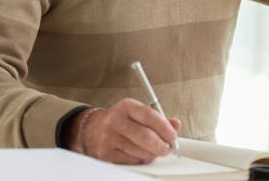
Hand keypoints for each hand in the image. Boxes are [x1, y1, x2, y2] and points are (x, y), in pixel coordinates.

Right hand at [65, 98, 180, 163]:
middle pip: (145, 137)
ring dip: (151, 154)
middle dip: (161, 145)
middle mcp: (115, 121)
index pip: (149, 116)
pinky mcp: (105, 154)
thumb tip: (176, 124)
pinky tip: (139, 155)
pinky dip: (140, 160)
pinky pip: (131, 162)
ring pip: (140, 152)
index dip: (165, 128)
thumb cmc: (121, 120)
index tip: (173, 136)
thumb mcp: (137, 113)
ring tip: (152, 151)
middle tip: (167, 149)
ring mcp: (108, 138)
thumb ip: (158, 118)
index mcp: (126, 106)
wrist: (92, 129)